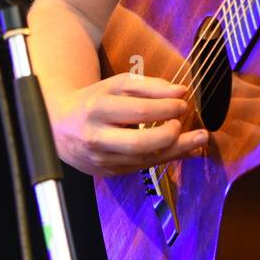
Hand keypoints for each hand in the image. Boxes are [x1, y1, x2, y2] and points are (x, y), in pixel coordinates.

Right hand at [51, 72, 208, 177]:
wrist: (59, 126)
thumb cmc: (94, 100)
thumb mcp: (116, 86)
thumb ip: (149, 86)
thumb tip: (180, 91)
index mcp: (98, 110)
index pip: (138, 111)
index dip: (165, 108)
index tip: (182, 102)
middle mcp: (98, 138)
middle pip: (140, 143)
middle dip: (169, 135)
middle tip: (183, 122)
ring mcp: (102, 160)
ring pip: (144, 160)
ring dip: (176, 151)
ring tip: (200, 140)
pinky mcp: (109, 173)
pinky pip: (142, 168)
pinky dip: (166, 159)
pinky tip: (185, 150)